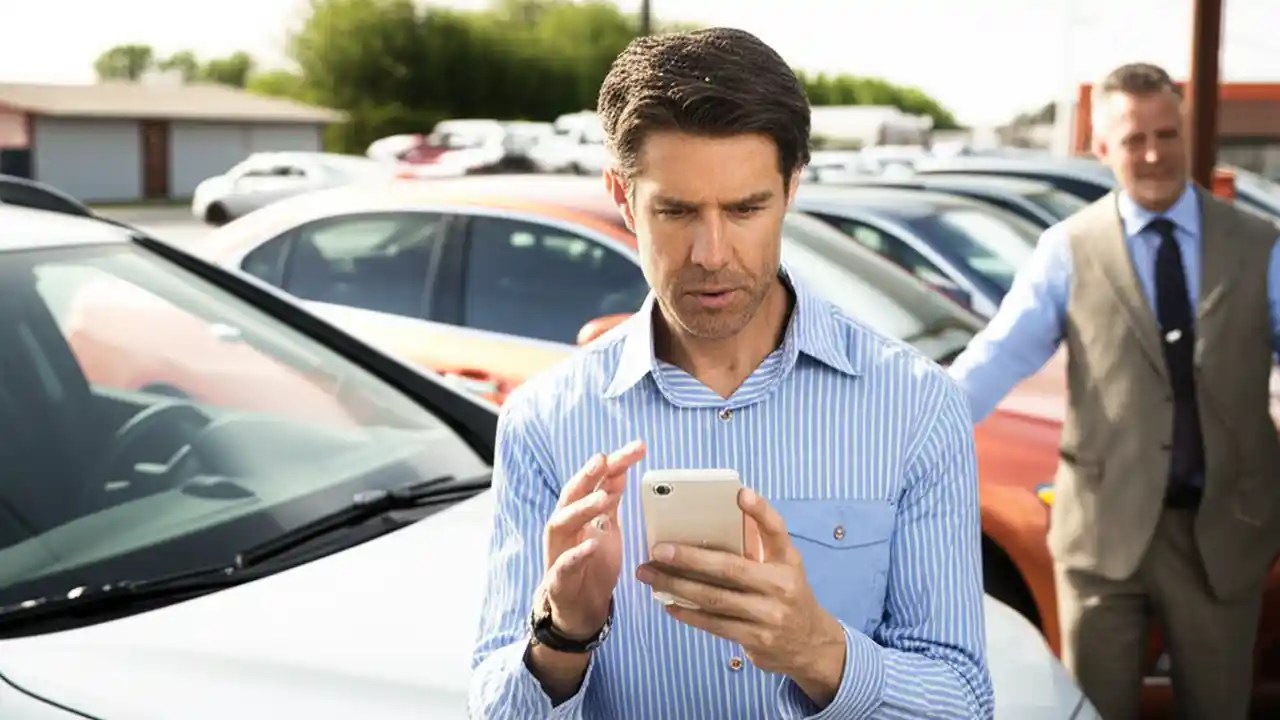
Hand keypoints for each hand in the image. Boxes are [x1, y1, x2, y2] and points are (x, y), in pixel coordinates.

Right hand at [539, 440, 645, 639]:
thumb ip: (609, 500)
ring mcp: (559, 551)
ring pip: (562, 523)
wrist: (580, 608)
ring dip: (582, 508)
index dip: (613, 463)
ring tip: (603, 498)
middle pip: (571, 495)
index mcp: (578, 512)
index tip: (636, 447)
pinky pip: (565, 564)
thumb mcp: (606, 527)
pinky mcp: (559, 579)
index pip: (594, 481)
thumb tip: (620, 469)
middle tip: (604, 459)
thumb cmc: (592, 564)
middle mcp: (564, 526)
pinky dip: (577, 554)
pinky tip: (591, 545)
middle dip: (586, 476)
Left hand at [635, 487, 847, 706]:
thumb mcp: (784, 565)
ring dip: (677, 586)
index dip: (760, 511)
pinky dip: (688, 613)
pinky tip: (668, 603)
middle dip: (689, 558)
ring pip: (715, 598)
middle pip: (730, 568)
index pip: (776, 531)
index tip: (740, 494)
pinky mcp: (755, 639)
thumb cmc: (787, 594)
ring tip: (650, 575)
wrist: (810, 644)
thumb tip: (712, 523)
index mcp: (787, 561)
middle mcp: (780, 586)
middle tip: (658, 549)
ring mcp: (768, 615)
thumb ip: (759, 545)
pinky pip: (714, 624)